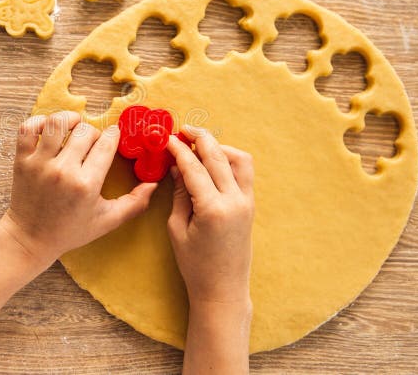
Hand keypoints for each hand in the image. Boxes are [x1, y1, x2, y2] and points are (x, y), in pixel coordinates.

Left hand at [2, 111, 156, 266]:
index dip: (113, 135)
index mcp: (86, 184)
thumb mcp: (107, 220)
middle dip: (94, 131)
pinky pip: (28, 129)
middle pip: (85, 131)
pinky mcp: (22, 161)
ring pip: (57, 123)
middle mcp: (63, 171)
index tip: (114, 135)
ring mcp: (40, 164)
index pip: (106, 144)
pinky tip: (50, 128)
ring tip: (75, 124)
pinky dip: (39, 122)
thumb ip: (134, 203)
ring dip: (69, 119)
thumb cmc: (70, 230)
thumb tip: (153, 183)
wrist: (30, 239)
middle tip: (94, 140)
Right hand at [166, 126, 254, 305]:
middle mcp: (234, 201)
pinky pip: (244, 172)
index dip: (179, 150)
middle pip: (218, 156)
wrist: (223, 289)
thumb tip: (177, 166)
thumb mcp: (177, 228)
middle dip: (200, 138)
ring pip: (238, 159)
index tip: (167, 138)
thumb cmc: (194, 264)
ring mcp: (247, 202)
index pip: (194, 167)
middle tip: (183, 130)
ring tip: (199, 144)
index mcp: (212, 209)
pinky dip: (229, 159)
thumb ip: (179, 194)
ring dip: (219, 146)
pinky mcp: (250, 205)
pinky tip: (212, 160)